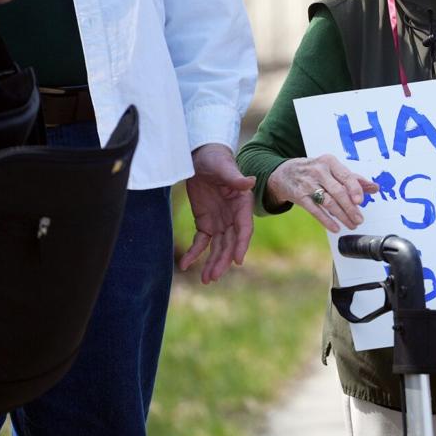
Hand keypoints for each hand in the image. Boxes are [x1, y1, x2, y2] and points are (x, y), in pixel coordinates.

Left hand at [179, 143, 256, 283]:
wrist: (200, 156)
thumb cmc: (215, 159)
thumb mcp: (223, 167)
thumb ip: (235, 178)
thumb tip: (250, 182)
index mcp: (242, 203)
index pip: (244, 228)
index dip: (241, 244)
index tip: (237, 261)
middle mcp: (233, 215)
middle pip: (231, 242)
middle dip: (223, 260)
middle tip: (213, 277)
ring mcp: (220, 220)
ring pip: (218, 246)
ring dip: (213, 262)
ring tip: (206, 279)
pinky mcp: (206, 221)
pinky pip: (202, 241)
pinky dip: (195, 253)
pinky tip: (185, 265)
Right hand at [266, 154, 377, 233]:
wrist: (284, 173)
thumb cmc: (315, 171)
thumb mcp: (332, 169)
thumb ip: (353, 178)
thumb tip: (375, 188)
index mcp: (329, 162)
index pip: (345, 176)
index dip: (354, 189)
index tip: (361, 201)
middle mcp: (318, 171)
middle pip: (338, 192)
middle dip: (350, 207)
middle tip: (359, 219)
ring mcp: (308, 184)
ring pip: (328, 202)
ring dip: (342, 216)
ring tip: (352, 224)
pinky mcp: (299, 196)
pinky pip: (315, 210)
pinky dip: (326, 220)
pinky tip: (336, 227)